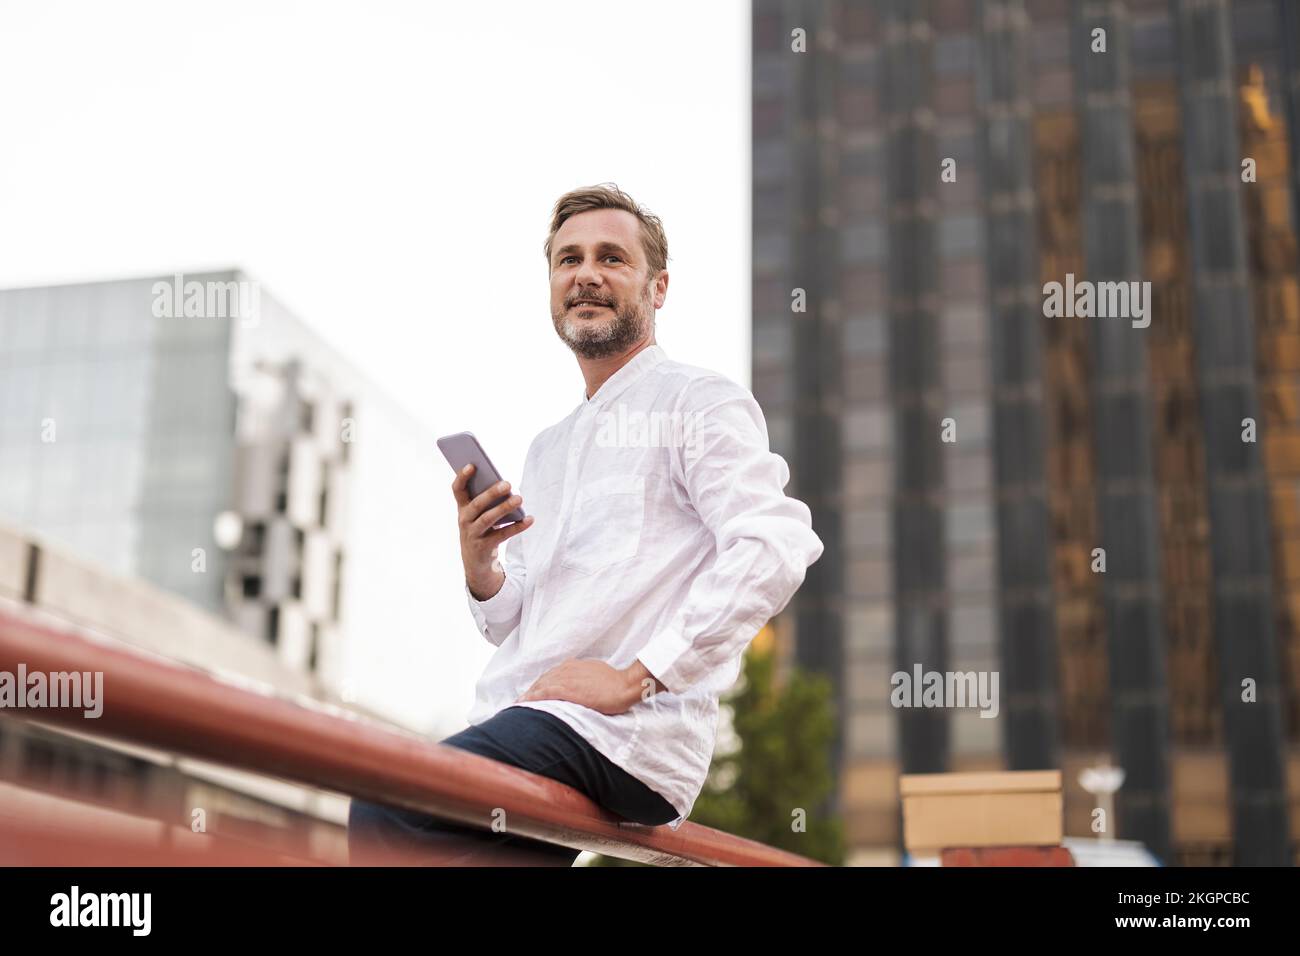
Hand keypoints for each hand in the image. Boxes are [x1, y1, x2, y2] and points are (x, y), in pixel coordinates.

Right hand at [452, 464, 533, 599]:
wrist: (476, 562)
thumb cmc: (481, 529)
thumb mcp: (480, 515)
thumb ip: (487, 500)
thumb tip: (507, 487)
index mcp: (462, 508)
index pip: (457, 490)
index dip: (462, 477)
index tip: (472, 465)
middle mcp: (464, 520)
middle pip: (476, 504)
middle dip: (491, 493)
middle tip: (507, 483)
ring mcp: (473, 535)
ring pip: (488, 519)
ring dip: (504, 508)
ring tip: (519, 498)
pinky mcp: (484, 547)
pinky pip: (502, 535)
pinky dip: (517, 527)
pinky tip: (529, 519)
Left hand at [515, 659, 664, 714]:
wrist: (625, 684)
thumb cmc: (615, 682)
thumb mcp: (595, 674)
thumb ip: (583, 678)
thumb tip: (579, 686)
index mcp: (573, 666)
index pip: (551, 676)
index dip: (540, 685)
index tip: (531, 693)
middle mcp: (567, 669)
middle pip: (542, 680)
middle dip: (531, 690)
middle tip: (520, 701)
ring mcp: (567, 678)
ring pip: (541, 685)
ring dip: (528, 694)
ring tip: (518, 704)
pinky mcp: (568, 689)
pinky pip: (545, 692)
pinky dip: (533, 697)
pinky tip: (525, 703)